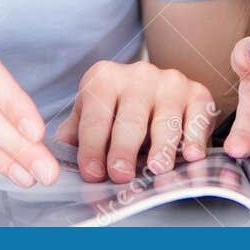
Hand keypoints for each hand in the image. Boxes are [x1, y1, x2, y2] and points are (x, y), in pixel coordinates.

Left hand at [55, 60, 217, 182]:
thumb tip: (50, 156)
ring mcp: (170, 82)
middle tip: (121, 174)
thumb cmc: (117, 110)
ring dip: (162, 146)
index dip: (92, 146)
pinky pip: (198, 116)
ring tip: (157, 167)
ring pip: (166, 118)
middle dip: (124, 148)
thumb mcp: (91, 114)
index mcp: (105, 78)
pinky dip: (196, 137)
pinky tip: (192, 154)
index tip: (92, 172)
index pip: (96, 115)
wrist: (157, 89)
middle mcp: (139, 75)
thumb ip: (74, 134)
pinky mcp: (198, 93)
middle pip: (130, 118)